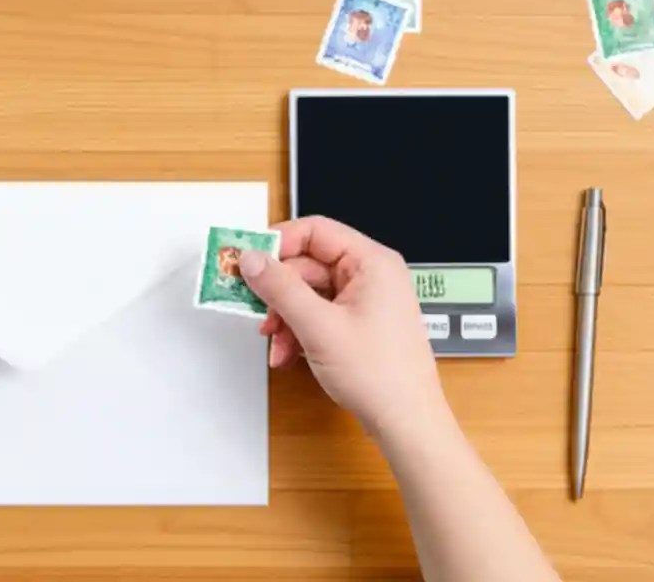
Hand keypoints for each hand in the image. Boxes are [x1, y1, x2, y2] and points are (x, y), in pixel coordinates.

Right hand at [238, 216, 448, 436]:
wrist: (405, 422)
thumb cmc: (382, 376)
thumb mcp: (319, 326)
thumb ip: (280, 288)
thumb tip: (252, 259)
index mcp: (372, 262)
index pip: (315, 231)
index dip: (277, 243)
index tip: (248, 259)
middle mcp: (371, 275)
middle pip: (307, 265)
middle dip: (278, 291)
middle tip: (251, 305)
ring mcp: (365, 300)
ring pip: (308, 293)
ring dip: (285, 317)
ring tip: (275, 341)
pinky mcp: (358, 324)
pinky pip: (318, 314)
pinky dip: (298, 331)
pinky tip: (288, 353)